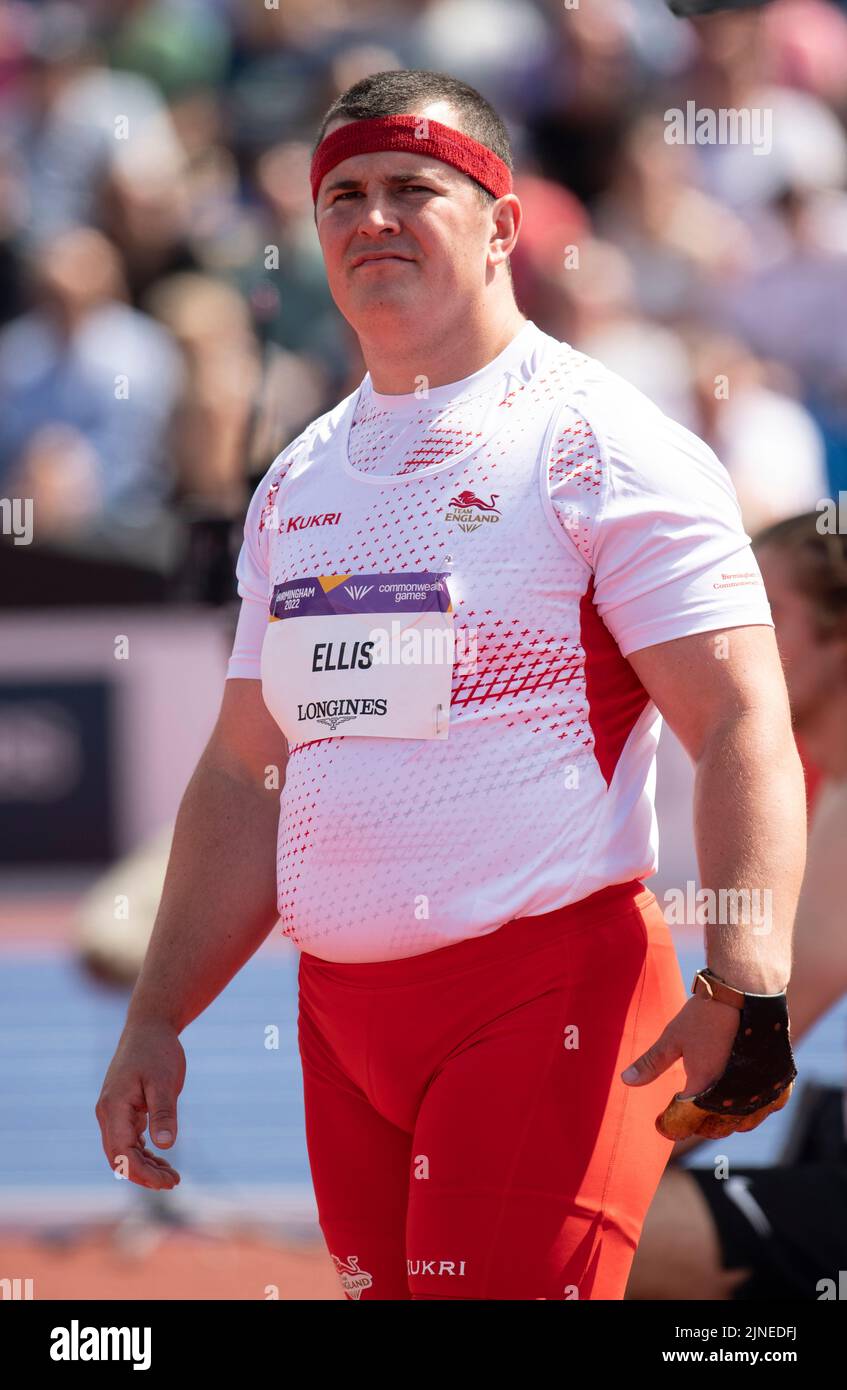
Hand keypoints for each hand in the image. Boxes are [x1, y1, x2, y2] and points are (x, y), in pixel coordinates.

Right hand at [95, 1018, 185, 1188]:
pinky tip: (162, 1159)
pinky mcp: (123, 1109)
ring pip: (123, 1151)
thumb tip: (166, 1145)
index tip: (168, 1182)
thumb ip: (163, 1112)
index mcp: (114, 1107)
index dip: (143, 1173)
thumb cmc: (157, 1050)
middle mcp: (108, 1113)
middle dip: (144, 1175)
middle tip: (174, 1182)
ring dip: (144, 1166)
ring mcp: (113, 1112)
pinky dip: (143, 1153)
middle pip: (119, 1157)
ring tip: (172, 1176)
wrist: (149, 1026)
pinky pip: (128, 1139)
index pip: (122, 1153)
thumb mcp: (164, 1081)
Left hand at [620, 993, 790, 1139]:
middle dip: (698, 1127)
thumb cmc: (705, 1015)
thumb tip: (625, 1080)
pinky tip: (744, 1104)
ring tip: (713, 1115)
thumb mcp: (673, 1037)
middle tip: (686, 1118)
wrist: (744, 991)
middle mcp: (733, 1096)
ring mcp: (758, 1090)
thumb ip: (651, 1063)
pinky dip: (754, 1111)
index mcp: (704, 1089)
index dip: (671, 1125)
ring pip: (743, 1123)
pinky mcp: (776, 1080)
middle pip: (715, 1128)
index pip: (685, 1124)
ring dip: (727, 1123)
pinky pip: (768, 1108)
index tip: (662, 1122)